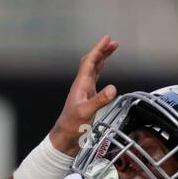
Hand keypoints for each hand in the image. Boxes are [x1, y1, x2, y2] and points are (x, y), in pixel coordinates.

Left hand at [49, 35, 118, 155]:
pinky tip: (104, 73)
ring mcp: (84, 92)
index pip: (90, 62)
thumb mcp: (86, 113)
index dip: (99, 50)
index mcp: (81, 85)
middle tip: (113, 43)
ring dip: (102, 60)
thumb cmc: (72, 126)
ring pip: (93, 70)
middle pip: (92, 63)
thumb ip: (99, 100)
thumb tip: (113, 88)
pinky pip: (94, 80)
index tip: (108, 39)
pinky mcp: (86, 99)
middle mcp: (82, 86)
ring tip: (111, 51)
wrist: (64, 139)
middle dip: (102, 51)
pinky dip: (101, 72)